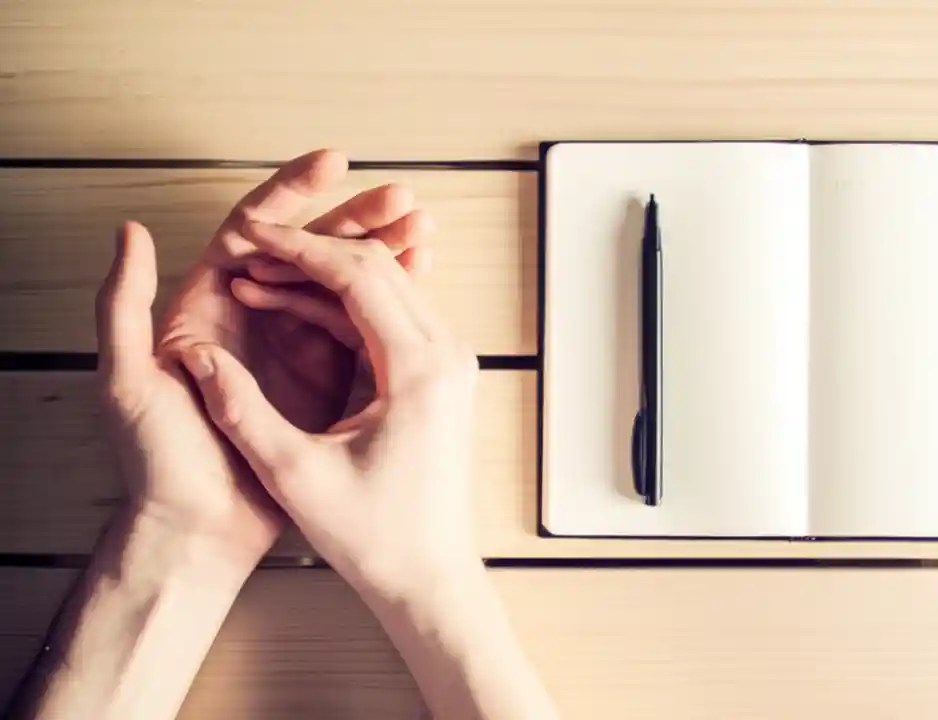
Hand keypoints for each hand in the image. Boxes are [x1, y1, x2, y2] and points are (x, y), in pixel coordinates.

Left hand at [99, 150, 429, 568]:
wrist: (197, 534)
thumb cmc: (156, 461)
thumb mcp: (127, 381)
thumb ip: (121, 305)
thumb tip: (131, 230)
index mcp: (209, 308)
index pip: (254, 232)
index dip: (294, 194)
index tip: (335, 163)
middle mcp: (255, 320)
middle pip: (309, 252)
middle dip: (356, 219)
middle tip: (401, 198)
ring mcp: (295, 351)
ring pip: (342, 288)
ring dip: (383, 256)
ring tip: (424, 231)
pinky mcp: (326, 384)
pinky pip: (361, 332)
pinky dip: (390, 305)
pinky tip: (424, 283)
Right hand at [177, 221, 556, 719]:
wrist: (427, 575)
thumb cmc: (371, 536)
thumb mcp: (292, 474)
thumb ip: (240, 411)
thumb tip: (193, 355)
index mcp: (418, 370)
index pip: (358, 276)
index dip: (298, 250)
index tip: (250, 236)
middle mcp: (447, 355)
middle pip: (378, 270)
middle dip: (309, 255)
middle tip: (249, 253)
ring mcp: (450, 364)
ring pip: (387, 289)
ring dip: (324, 281)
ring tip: (257, 279)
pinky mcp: (441, 378)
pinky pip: (392, 319)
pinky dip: (343, 309)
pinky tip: (290, 312)